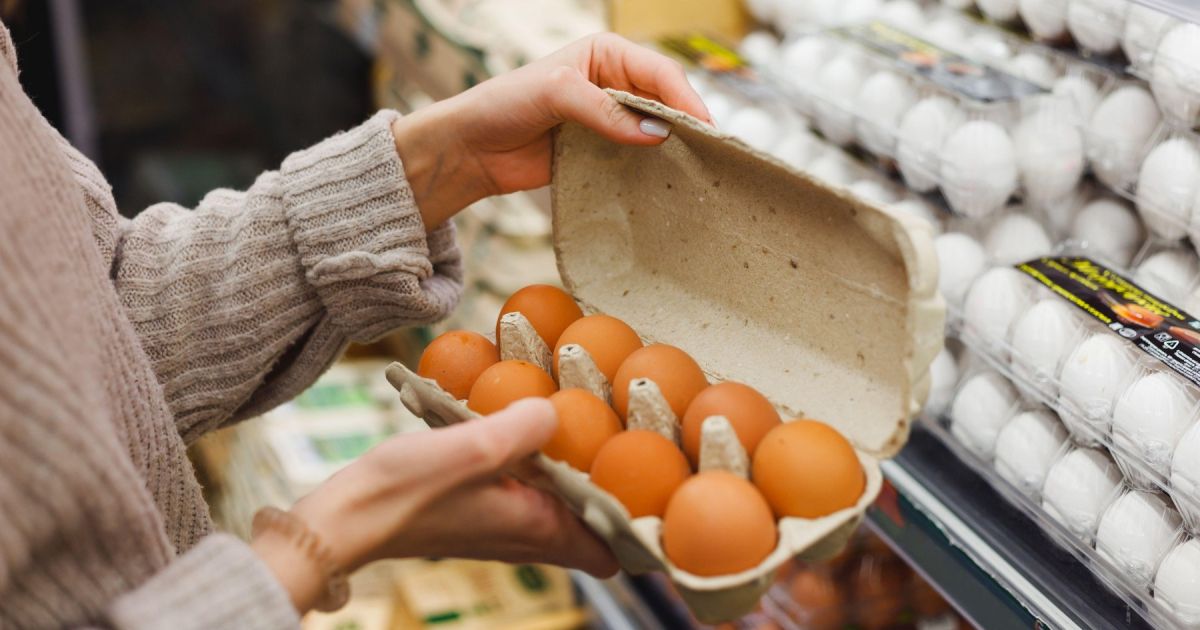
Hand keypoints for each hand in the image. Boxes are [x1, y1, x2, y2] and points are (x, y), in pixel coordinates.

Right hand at [252, 398, 616, 612]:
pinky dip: (541, 474)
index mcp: (536, 528)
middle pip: (592, 530)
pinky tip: (527, 433)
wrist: (344, 519)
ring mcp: (501, 528)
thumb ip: (522, 427)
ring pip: (560, 511)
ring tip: (591, 434)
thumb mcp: (470, 447)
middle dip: (616, 499)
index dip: (640, 531)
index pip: (611, 552)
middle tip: (635, 450)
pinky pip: (529, 496)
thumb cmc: (403, 491)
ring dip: (577, 482)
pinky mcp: (478, 513)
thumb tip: (559, 410)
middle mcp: (525, 536)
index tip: (663, 495)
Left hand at [391, 33, 711, 228]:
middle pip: (664, 102)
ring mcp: (608, 119)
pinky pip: (635, 158)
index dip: (685, 99)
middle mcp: (613, 83)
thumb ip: (605, 112)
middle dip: (687, 124)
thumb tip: (656, 135)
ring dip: (673, 149)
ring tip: (699, 171)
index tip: (705, 128)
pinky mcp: (600, 150)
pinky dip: (652, 169)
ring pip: (654, 131)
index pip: (659, 72)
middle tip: (712, 153)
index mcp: (607, 54)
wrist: (471, 148)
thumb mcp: (557, 95)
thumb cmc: (505, 105)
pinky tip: (668, 183)